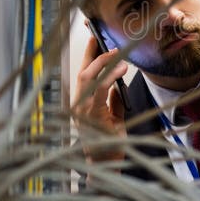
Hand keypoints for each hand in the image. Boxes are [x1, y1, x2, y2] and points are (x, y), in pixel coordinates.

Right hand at [72, 36, 128, 165]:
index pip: (83, 72)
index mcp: (82, 101)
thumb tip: (119, 84)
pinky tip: (121, 70)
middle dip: (93, 51)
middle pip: (83, 70)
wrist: (105, 165)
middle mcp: (78, 103)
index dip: (88, 53)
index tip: (94, 35)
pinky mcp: (91, 115)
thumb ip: (112, 100)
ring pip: (87, 76)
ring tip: (118, 54)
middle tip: (108, 40)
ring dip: (104, 62)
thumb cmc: (108, 142)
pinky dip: (110, 76)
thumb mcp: (112, 116)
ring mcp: (82, 109)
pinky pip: (99, 90)